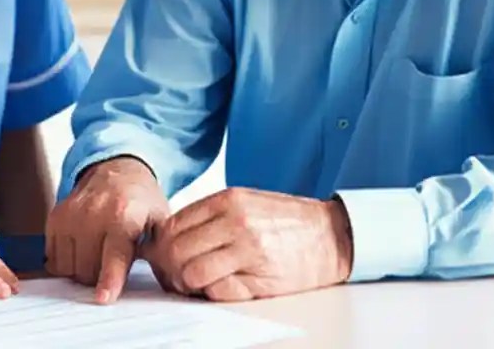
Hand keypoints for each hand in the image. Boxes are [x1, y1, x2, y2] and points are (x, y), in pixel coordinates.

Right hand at [45, 157, 169, 303]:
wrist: (117, 168)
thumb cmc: (140, 200)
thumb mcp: (160, 221)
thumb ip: (162, 252)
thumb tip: (169, 281)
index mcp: (124, 216)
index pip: (114, 255)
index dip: (109, 279)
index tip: (103, 297)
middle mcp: (94, 214)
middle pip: (88, 270)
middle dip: (100, 276)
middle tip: (113, 261)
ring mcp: (71, 215)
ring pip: (69, 268)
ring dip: (82, 270)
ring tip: (98, 252)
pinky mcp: (56, 217)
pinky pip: (54, 258)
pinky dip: (67, 261)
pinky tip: (82, 247)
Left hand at [146, 188, 352, 301]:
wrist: (332, 235)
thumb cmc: (286, 221)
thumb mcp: (246, 203)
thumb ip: (210, 216)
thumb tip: (169, 236)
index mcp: (228, 200)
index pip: (173, 226)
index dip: (161, 246)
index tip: (163, 257)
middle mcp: (235, 223)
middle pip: (176, 251)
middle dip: (169, 268)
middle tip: (175, 277)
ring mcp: (249, 251)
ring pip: (192, 273)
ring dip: (188, 284)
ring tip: (197, 284)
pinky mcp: (261, 278)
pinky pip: (219, 292)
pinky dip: (213, 294)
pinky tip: (221, 287)